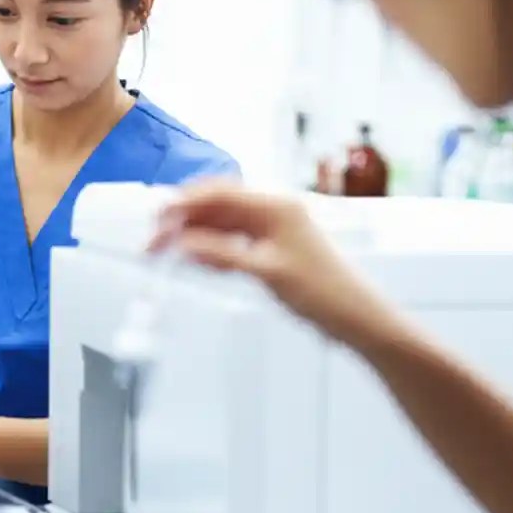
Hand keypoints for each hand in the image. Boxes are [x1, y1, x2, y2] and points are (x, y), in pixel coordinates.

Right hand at [151, 181, 395, 345]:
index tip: (157, 220)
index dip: (184, 205)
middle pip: (217, 205)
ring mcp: (272, 229)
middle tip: (154, 240)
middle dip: (183, 219)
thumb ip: (222, 255)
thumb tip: (183, 243)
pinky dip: (211, 247)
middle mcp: (273, 211)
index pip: (219, 194)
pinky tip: (195, 258)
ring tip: (166, 251)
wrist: (357, 317)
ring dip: (194, 234)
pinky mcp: (271, 248)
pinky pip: (232, 240)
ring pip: (222, 223)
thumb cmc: (325, 292)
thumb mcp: (268, 273)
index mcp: (276, 206)